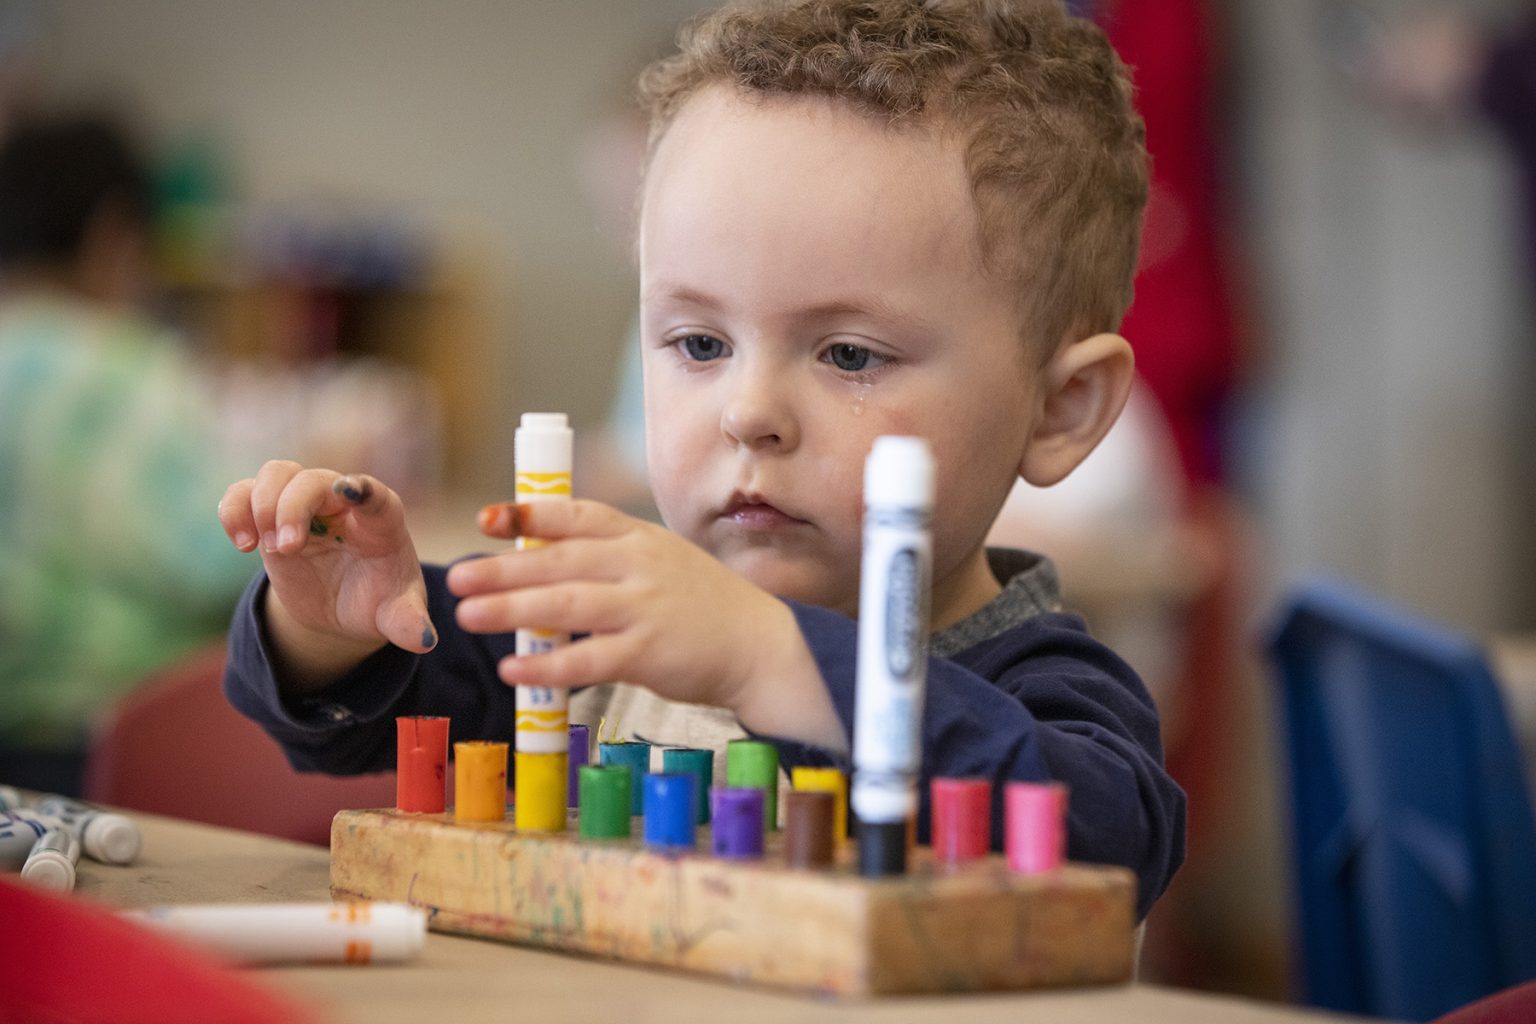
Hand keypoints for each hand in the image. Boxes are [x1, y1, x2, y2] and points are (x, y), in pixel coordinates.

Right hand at [218, 461, 433, 690]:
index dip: (363, 488)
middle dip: (294, 506)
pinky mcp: (271, 517)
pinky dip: (234, 509)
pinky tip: (243, 544)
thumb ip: (409, 623)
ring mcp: (305, 506)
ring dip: (263, 502)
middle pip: (315, 479)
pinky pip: (244, 493)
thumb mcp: (396, 614)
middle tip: (288, 547)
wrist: (345, 607)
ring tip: (262, 546)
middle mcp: (343, 503)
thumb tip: (423, 641)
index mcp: (381, 522)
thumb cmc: (380, 600)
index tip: (350, 489)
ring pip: (278, 473)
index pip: (375, 494)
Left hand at [448, 500, 846, 751]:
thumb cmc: (701, 606)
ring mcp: (644, 608)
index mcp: (639, 538)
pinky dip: (547, 664)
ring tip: (468, 615)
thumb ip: (607, 559)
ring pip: (565, 605)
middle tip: (457, 576)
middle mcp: (639, 566)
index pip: (578, 515)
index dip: (529, 514)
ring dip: (511, 610)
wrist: (760, 645)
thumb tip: (536, 560)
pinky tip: (512, 668)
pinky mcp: (648, 653)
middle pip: (559, 561)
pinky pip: (587, 658)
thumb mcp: (660, 562)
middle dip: (503, 568)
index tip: (488, 517)